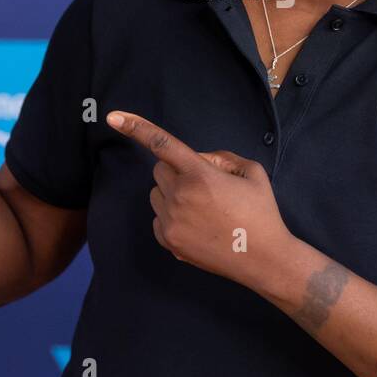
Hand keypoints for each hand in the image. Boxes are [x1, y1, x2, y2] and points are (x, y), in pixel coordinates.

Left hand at [106, 109, 292, 287]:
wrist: (264, 259)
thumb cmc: (261, 212)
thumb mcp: (251, 172)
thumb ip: (221, 157)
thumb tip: (198, 159)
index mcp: (200, 176)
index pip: (162, 143)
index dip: (136, 127)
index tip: (112, 117)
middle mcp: (180, 197)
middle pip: (160, 169)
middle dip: (177, 170)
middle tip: (205, 184)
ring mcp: (171, 222)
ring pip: (156, 193)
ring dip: (172, 192)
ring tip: (204, 208)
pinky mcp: (169, 242)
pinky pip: (158, 217)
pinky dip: (172, 215)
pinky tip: (198, 224)